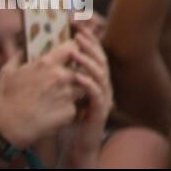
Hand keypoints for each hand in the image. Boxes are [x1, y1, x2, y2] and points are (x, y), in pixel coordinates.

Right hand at [0, 40, 82, 150]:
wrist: (9, 128)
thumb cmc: (7, 99)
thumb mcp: (7, 73)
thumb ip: (17, 57)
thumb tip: (22, 50)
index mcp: (47, 64)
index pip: (73, 47)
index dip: (74, 48)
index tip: (72, 51)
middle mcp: (61, 77)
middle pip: (83, 67)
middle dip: (79, 70)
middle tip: (70, 75)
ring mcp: (68, 94)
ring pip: (84, 86)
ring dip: (77, 88)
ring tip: (64, 94)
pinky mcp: (71, 111)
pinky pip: (76, 105)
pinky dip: (70, 106)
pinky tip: (58, 109)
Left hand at [61, 28, 114, 167]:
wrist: (83, 141)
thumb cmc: (77, 116)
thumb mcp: (75, 93)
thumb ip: (75, 76)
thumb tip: (64, 56)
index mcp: (100, 80)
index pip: (98, 55)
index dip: (91, 42)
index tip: (80, 29)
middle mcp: (105, 85)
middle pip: (102, 61)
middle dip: (91, 46)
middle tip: (78, 35)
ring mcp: (105, 97)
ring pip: (100, 74)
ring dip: (88, 63)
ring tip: (75, 54)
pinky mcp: (100, 109)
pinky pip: (95, 93)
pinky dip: (87, 83)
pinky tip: (77, 77)